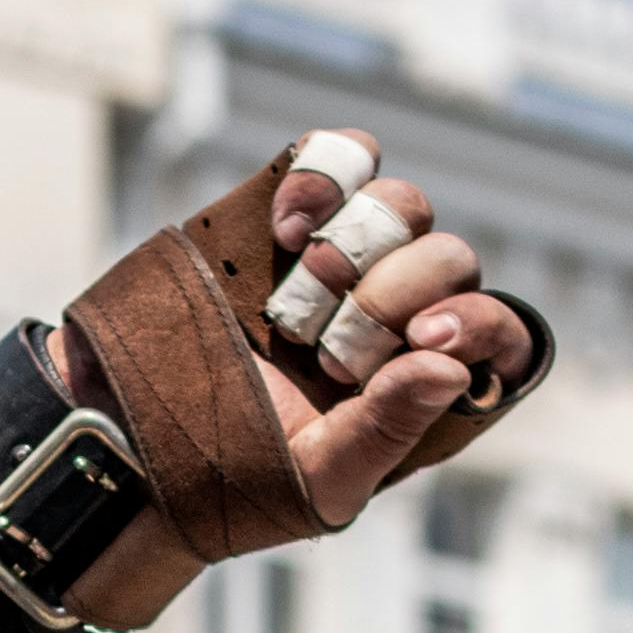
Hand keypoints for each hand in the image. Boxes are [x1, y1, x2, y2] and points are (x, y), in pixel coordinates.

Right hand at [51, 131, 534, 533]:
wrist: (134, 436)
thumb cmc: (238, 479)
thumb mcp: (320, 479)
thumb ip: (388, 428)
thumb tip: (449, 367)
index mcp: (418, 382)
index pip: (498, 333)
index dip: (478, 322)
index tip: (426, 338)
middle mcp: (394, 313)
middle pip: (450, 257)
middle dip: (400, 288)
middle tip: (334, 337)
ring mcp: (345, 258)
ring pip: (403, 204)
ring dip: (364, 235)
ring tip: (306, 275)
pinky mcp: (292, 212)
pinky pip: (341, 154)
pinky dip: (328, 170)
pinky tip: (293, 222)